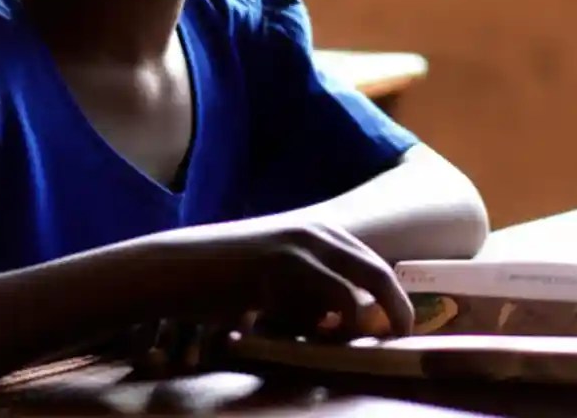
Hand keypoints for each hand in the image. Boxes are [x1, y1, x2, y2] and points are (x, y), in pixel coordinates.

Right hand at [149, 216, 411, 344]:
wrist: (177, 266)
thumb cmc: (221, 278)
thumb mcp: (275, 278)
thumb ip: (309, 290)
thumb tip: (344, 320)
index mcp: (318, 231)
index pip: (374, 265)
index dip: (391, 300)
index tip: (397, 331)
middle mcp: (318, 232)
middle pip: (382, 273)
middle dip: (397, 311)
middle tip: (399, 343)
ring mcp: (304, 244)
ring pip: (367, 285)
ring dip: (364, 322)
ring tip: (345, 344)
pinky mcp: (288, 263)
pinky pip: (338, 298)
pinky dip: (339, 324)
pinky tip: (318, 338)